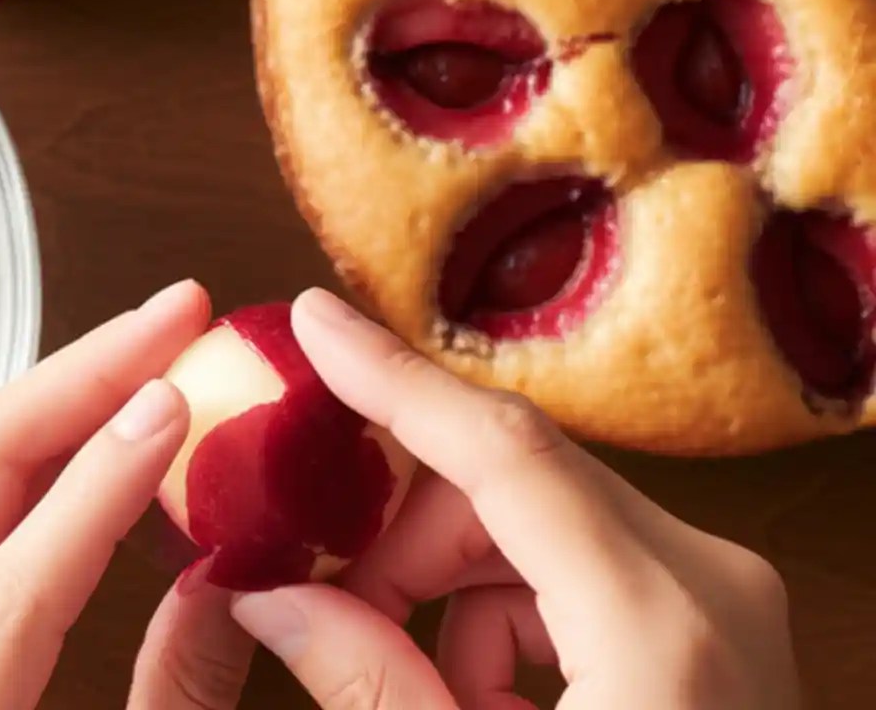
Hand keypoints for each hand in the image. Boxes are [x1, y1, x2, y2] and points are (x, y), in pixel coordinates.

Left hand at [0, 280, 214, 708]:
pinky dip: (39, 442)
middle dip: (79, 373)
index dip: (103, 482)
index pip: (17, 583)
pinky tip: (103, 421)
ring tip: (156, 349)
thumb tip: (228, 578)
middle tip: (176, 313)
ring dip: (63, 391)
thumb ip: (172, 693)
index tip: (178, 396)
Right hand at [222, 289, 799, 709]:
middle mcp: (708, 585)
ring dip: (451, 583)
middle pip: (513, 484)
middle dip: (404, 532)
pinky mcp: (712, 619)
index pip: (502, 453)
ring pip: (538, 523)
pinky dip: (506, 615)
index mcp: (659, 625)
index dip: (394, 379)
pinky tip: (486, 702)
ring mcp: (720, 598)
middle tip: (324, 592)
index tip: (314, 321)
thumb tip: (271, 597)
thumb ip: (369, 686)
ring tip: (414, 683)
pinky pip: (576, 570)